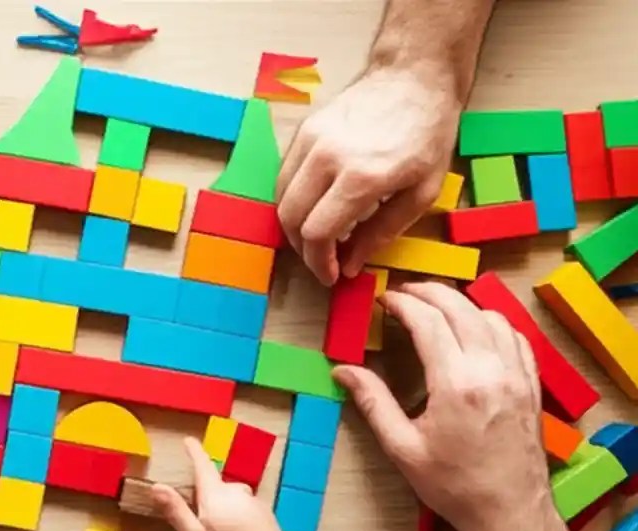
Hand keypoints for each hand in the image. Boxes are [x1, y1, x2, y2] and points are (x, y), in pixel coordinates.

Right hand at [152, 438, 298, 530]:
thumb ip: (176, 511)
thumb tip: (156, 486)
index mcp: (218, 496)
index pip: (203, 466)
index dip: (195, 452)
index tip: (189, 440)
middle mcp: (239, 493)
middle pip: (216, 486)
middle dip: (206, 496)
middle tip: (199, 526)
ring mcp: (256, 504)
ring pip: (231, 498)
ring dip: (222, 509)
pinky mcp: (267, 517)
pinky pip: (244, 508)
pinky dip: (236, 517)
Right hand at [277, 65, 461, 284]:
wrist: (413, 77)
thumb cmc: (427, 134)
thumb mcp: (422, 191)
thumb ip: (383, 231)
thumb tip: (352, 264)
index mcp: (362, 177)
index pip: (318, 232)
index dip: (320, 262)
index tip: (331, 274)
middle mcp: (328, 158)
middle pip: (291, 218)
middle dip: (303, 249)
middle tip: (322, 260)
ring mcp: (311, 141)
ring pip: (281, 198)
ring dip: (294, 226)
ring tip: (317, 237)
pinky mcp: (304, 130)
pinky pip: (284, 176)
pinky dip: (293, 200)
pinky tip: (314, 207)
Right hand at [333, 283, 548, 530]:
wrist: (509, 513)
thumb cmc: (453, 486)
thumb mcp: (402, 448)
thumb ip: (373, 402)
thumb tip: (343, 371)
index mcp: (456, 384)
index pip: (428, 322)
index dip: (402, 303)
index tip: (384, 300)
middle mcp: (491, 370)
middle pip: (460, 308)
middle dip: (429, 293)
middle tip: (404, 292)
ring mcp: (517, 375)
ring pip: (491, 316)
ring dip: (461, 304)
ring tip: (435, 306)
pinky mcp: (531, 385)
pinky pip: (515, 336)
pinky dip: (491, 322)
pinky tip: (474, 328)